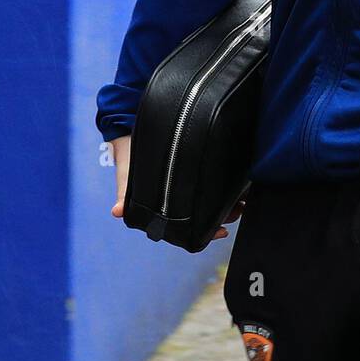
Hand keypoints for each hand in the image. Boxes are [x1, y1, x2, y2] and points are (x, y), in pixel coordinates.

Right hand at [109, 134, 244, 242]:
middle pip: (208, 215)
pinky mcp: (201, 166)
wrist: (130, 128)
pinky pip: (218, 180)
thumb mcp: (128, 174)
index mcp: (167, 208)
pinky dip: (229, 184)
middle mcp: (182, 198)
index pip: (190, 228)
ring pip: (216, 200)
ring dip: (231, 202)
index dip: (206, 232)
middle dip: (224, 215)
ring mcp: (193, 183)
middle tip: (238, 209)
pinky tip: (240, 182)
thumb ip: (126, 193)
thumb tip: (117, 212)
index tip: (221, 231)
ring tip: (242, 197)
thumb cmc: (130, 156)